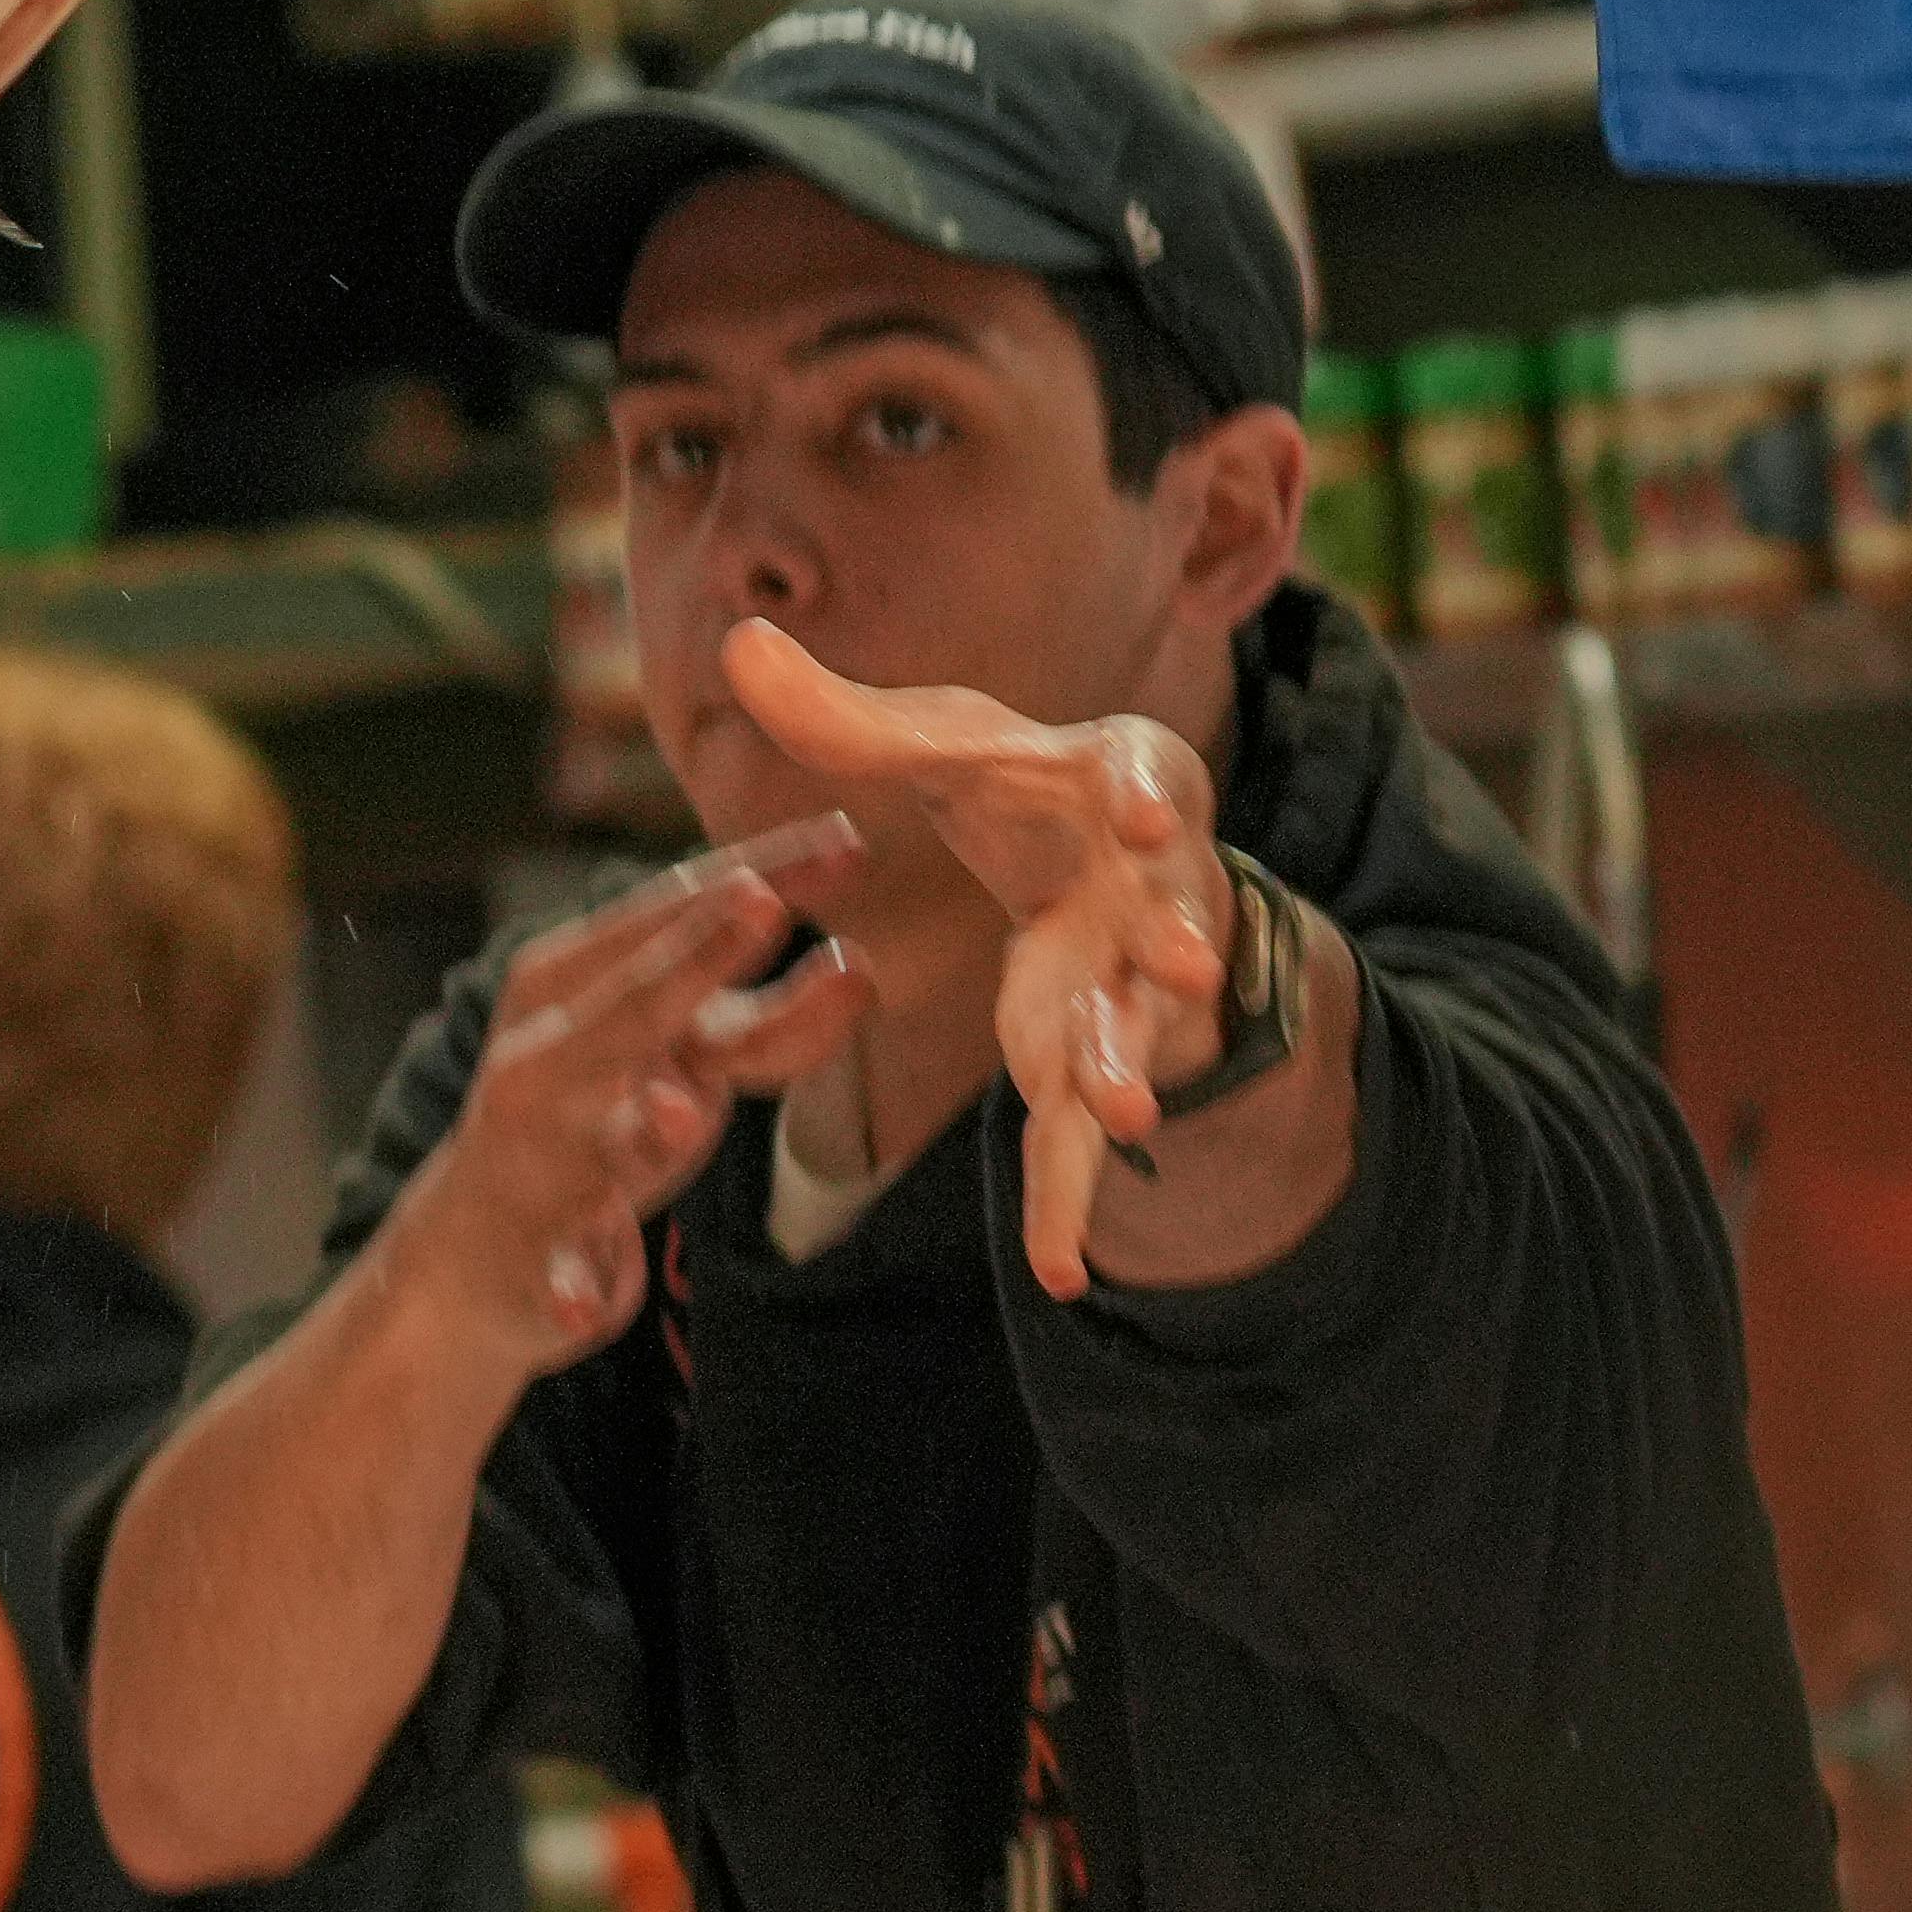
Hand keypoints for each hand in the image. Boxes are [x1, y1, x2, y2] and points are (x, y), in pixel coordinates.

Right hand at [380, 833, 867, 1380]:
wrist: (476, 1254)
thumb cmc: (593, 1122)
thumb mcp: (681, 1059)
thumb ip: (768, 1022)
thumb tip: (863, 973)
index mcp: (569, 988)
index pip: (668, 913)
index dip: (760, 874)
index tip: (851, 839)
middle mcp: (548, 1062)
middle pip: (635, 1008)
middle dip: (693, 961)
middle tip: (760, 904)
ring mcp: (534, 1162)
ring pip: (598, 1140)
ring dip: (639, 1126)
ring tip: (677, 1109)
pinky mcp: (534, 1260)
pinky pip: (556, 1273)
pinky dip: (570, 1285)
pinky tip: (585, 1304)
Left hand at [712, 623, 1242, 1298]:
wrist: (1111, 858)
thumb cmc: (1028, 786)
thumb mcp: (945, 745)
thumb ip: (845, 718)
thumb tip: (739, 640)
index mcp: (1117, 787)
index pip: (1143, 776)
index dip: (1147, 790)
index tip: (1147, 807)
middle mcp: (1147, 888)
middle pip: (1163, 918)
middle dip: (1169, 943)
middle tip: (1172, 962)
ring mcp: (1132, 988)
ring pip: (1134, 1034)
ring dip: (1128, 1068)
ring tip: (1123, 1112)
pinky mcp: (1096, 1064)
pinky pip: (1079, 1142)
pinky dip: (1069, 1206)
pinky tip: (1058, 1271)